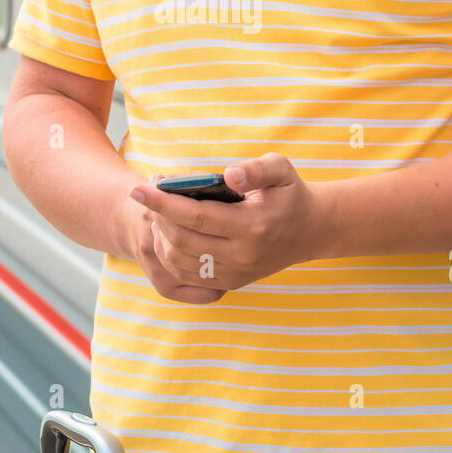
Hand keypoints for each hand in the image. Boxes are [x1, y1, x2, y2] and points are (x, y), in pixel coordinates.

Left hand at [129, 154, 328, 297]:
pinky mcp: (231, 283)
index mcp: (253, 226)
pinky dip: (170, 256)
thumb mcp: (281, 170)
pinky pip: (189, 275)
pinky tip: (166, 234)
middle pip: (181, 240)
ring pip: (180, 261)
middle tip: (145, 194)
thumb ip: (255, 169)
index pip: (195, 216)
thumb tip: (228, 175)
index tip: (138, 188)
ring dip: (159, 237)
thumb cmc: (291, 193)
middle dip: (156, 216)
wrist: (312, 230)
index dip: (162, 203)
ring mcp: (236, 273)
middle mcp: (242, 255)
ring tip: (155, 213)